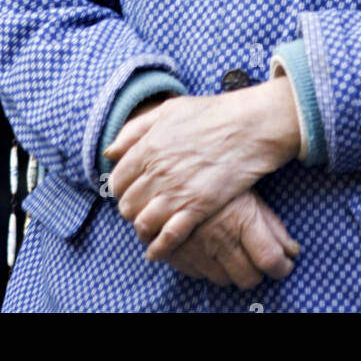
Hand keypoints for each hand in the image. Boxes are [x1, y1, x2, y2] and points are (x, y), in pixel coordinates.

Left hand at [104, 77, 301, 260]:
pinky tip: (157, 251)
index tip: (127, 192)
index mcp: (148, 146)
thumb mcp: (169, 109)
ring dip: (143, 229)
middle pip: (127, 204)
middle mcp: (157, 171)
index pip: (118, 179)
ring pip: (143, 222)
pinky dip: (159, 247)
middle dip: (130, 210)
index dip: (119, 189)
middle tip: (140, 210)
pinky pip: (168, 236)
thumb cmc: (213, 114)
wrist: (250, 126)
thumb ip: (135, 129)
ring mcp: (176, 191)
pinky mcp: (197, 207)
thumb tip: (110, 151)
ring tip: (149, 229)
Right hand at [166, 188, 299, 289]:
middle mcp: (219, 237)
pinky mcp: (176, 254)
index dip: (282, 267)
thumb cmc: (217, 179)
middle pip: (249, 278)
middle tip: (257, 259)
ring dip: (231, 271)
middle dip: (257, 272)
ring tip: (231, 250)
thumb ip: (272, 226)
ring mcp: (196, 248)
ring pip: (224, 280)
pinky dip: (207, 268)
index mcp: (241, 219)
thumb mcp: (249, 194)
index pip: (270, 259)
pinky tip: (209, 249)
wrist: (169, 171)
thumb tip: (293, 252)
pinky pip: (199, 275)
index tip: (284, 265)